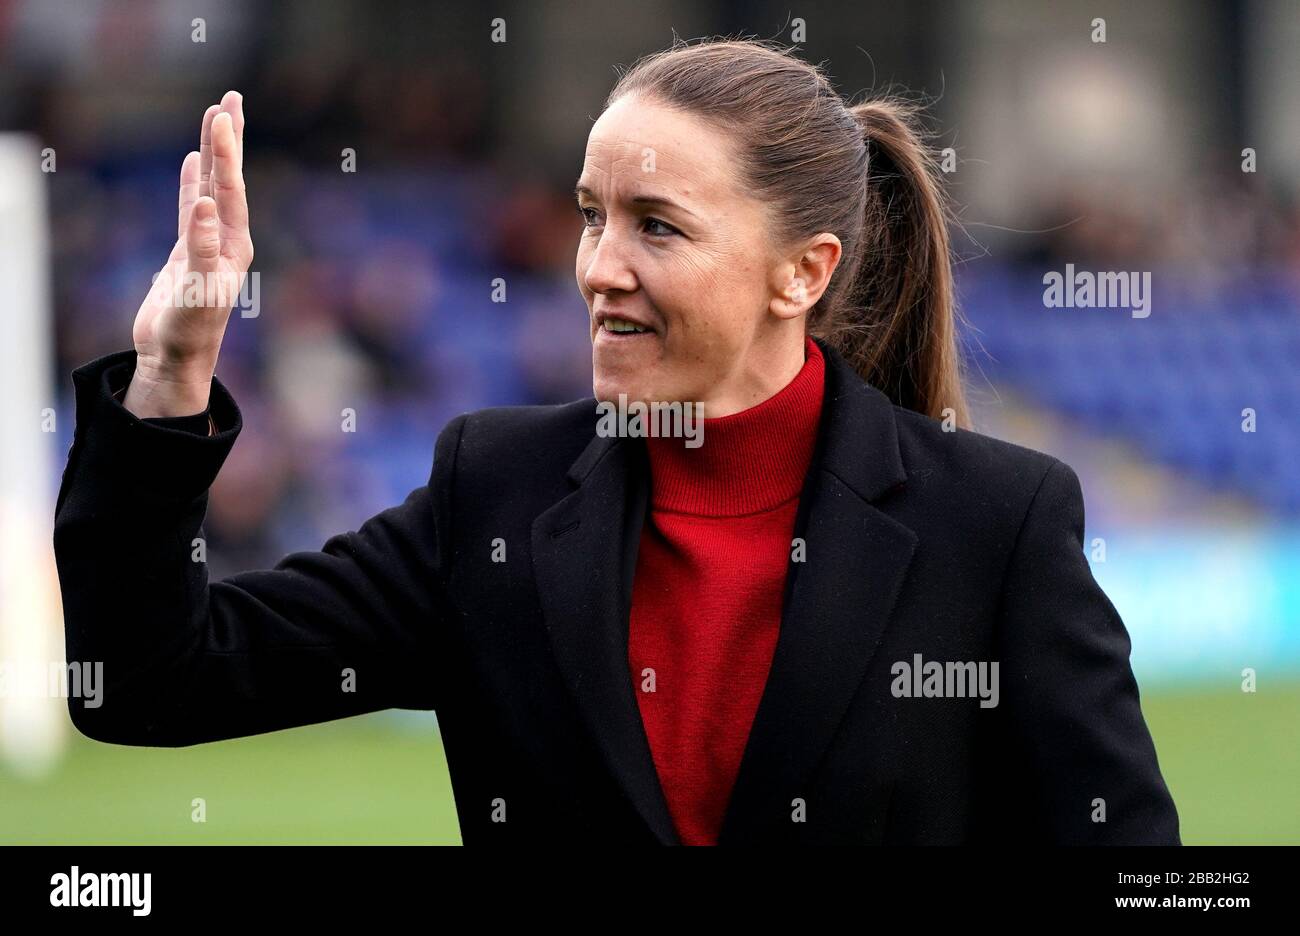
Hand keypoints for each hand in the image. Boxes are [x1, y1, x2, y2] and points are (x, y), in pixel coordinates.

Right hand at [124, 90, 252, 417]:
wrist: (177, 358)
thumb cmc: (190, 330)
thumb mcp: (198, 290)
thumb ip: (200, 248)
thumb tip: (202, 205)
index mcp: (235, 245)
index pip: (231, 189)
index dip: (225, 152)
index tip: (220, 115)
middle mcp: (227, 239)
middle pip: (229, 177)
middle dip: (229, 138)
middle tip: (231, 97)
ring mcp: (208, 243)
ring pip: (211, 186)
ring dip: (213, 152)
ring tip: (214, 116)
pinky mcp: (189, 251)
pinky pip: (191, 205)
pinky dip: (192, 181)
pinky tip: (192, 161)